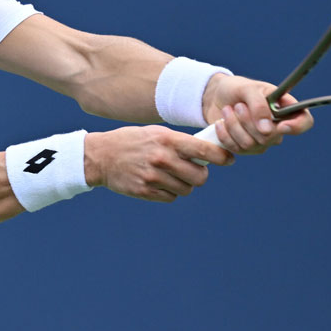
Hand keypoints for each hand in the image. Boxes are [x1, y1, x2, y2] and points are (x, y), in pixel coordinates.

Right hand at [84, 125, 233, 201]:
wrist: (101, 156)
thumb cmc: (133, 141)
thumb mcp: (156, 133)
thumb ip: (180, 143)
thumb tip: (208, 154)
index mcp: (167, 140)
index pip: (204, 150)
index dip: (221, 156)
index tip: (229, 159)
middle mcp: (162, 158)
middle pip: (200, 177)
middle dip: (200, 175)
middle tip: (194, 171)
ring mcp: (153, 177)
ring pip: (187, 189)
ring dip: (184, 184)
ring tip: (172, 176)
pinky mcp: (145, 191)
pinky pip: (171, 197)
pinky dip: (170, 192)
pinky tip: (159, 182)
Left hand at [201, 74, 313, 154]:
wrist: (215, 96)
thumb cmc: (237, 89)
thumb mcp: (248, 88)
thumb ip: (259, 106)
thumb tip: (267, 131)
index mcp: (285, 108)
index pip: (304, 122)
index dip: (297, 127)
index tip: (282, 126)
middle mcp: (277, 129)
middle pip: (270, 137)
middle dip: (248, 121)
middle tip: (238, 106)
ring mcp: (261, 141)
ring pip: (250, 144)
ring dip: (233, 125)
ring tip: (227, 110)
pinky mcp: (243, 149)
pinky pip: (236, 149)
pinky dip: (224, 135)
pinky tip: (220, 123)